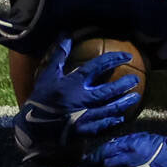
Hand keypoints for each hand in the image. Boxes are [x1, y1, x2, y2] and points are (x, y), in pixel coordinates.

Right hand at [13, 35, 139, 162]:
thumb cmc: (40, 98)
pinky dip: (112, 122)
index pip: (96, 67)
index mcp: (72, 83)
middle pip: (107, 90)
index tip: (127, 56)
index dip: (113, 60)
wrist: (31, 128)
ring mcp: (82, 117)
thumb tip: (66, 34)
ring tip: (136, 97)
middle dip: (123, 84)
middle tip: (135, 79)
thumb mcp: (48, 75)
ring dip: (123, 103)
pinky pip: (102, 126)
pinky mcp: (82, 132)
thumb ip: (59, 55)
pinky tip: (121, 117)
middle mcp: (80, 99)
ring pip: (109, 109)